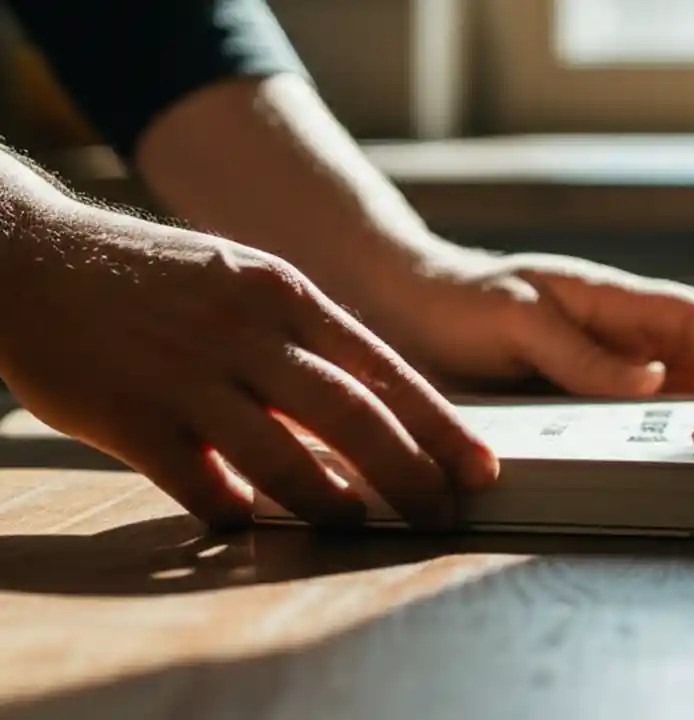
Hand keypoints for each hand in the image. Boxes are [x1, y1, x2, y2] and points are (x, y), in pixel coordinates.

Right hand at [0, 204, 496, 529]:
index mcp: (284, 294)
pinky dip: (236, 511)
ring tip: (364, 526)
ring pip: (284, 456)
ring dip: (334, 502)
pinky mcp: (131, 417)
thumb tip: (373, 403)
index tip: (479, 468)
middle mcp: (246, 331)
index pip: (384, 369)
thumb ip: (303, 339)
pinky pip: (200, 484)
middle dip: (411, 473)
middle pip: (352, 415)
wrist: (31, 257)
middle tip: (443, 514)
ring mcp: (188, 374)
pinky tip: (252, 523)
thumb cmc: (153, 278)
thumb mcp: (243, 279)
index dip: (439, 426)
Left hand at [338, 249, 693, 398]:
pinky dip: (653, 432)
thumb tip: (654, 384)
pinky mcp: (577, 388)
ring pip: (671, 383)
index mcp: (610, 297)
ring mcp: (599, 358)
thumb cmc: (458, 305)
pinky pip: (630, 410)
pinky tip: (658, 462)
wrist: (403, 313)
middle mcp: (615, 329)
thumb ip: (582, 354)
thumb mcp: (519, 321)